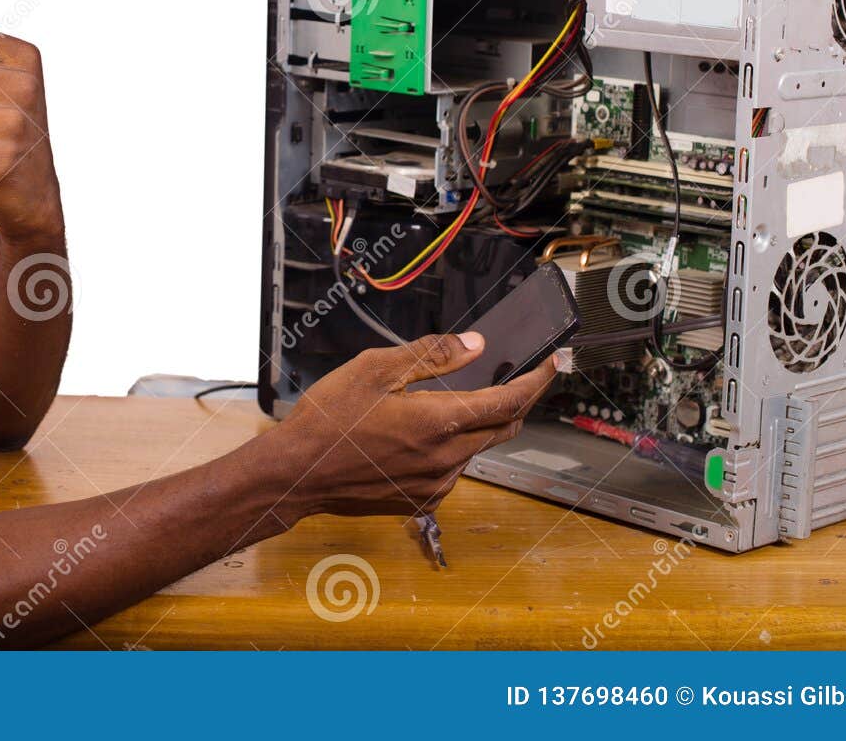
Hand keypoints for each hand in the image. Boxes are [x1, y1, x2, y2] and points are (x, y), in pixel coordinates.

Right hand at [266, 332, 556, 518]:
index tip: (549, 363)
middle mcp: (445, 458)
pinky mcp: (421, 500)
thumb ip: (430, 355)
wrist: (296, 474)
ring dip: (476, 424)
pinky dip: (452, 448)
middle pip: (501, 427)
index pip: (507, 401)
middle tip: (515, 376)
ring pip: (476, 449)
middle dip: (515, 400)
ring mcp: (435, 484)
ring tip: (450, 402)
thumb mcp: (374, 369)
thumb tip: (475, 345)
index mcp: (438, 422)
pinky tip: (421, 435)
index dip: (534, 381)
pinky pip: (452, 470)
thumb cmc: (327, 420)